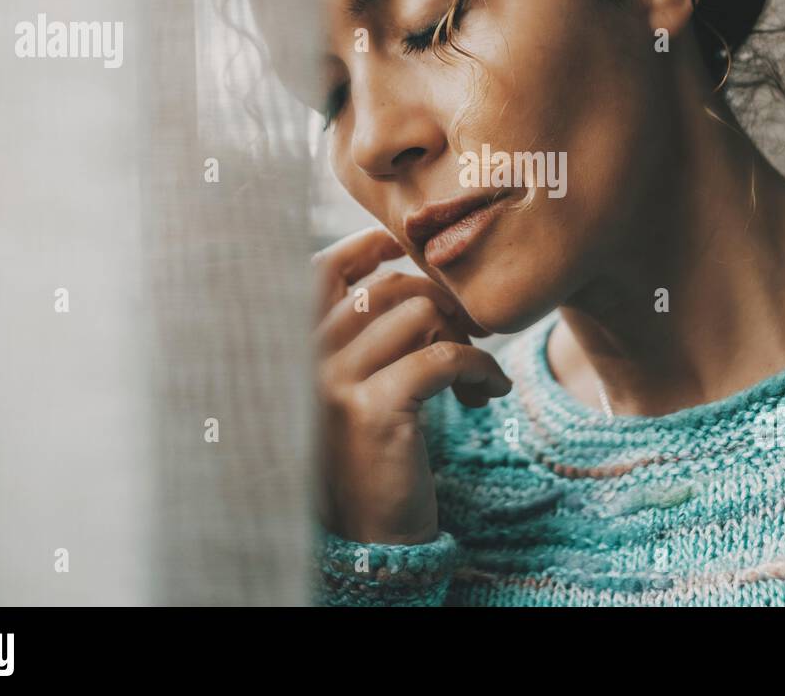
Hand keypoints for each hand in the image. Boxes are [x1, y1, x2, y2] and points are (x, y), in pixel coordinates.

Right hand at [311, 226, 511, 544]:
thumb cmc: (370, 454)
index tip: (412, 254)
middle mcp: (304, 357)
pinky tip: (490, 392)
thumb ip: (363, 334)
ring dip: (463, 337)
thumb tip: (407, 276)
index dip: (370, 247)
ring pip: (419, 314)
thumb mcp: (355, 386)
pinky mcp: (376, 409)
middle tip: (464, 337)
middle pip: (388, 287)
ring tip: (474, 375)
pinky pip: (444, 357)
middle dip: (439, 304)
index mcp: (294, 346)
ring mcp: (334, 381)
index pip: (323, 268)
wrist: (370, 537)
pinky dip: (480, 367)